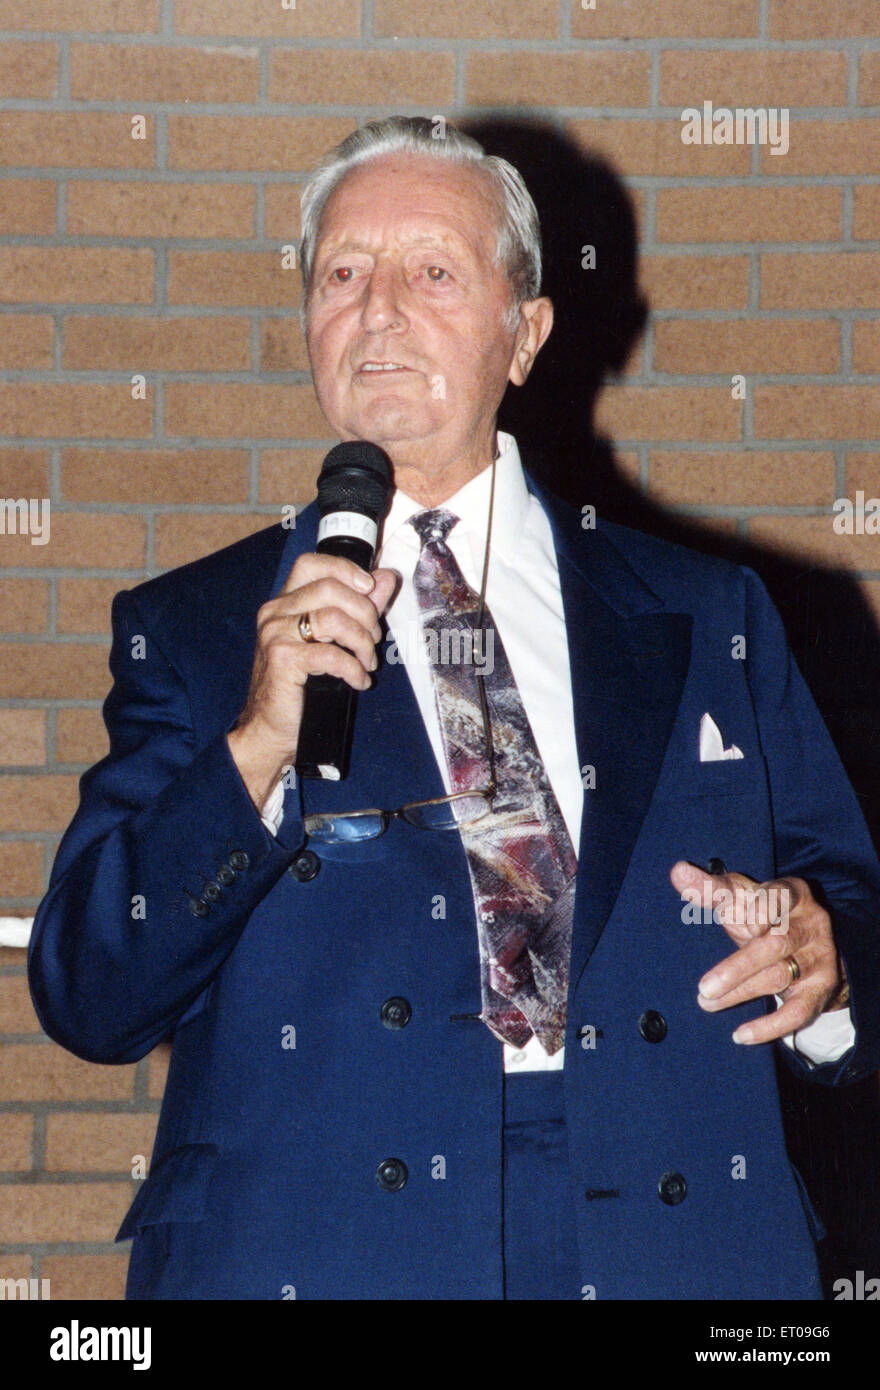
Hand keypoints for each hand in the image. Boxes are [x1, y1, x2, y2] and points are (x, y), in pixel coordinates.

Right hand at [228, 555, 398, 808]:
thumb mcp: (330, 641)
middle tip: (373, 639)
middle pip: (330, 589)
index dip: (345, 569)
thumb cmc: (299, 686)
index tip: (370, 587)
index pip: (312, 563)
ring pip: (333, 618)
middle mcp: (275, 613)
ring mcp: (275, 635)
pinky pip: (331, 654)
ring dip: (362, 642)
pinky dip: (353, 668)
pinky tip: (358, 681)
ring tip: (367, 662)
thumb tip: (384, 578)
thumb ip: (357, 607)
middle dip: (364, 613)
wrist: (269, 729)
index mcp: (284, 602)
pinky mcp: (282, 660)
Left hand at [670, 860, 846, 1045]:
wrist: (807, 946)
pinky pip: (797, 1013)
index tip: (735, 916)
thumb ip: (711, 888)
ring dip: (741, 992)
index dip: (761, 907)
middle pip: (775, 945)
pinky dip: (769, 1027)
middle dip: (738, 967)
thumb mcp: (741, 898)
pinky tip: (740, 1034)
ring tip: (705, 1002)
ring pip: (779, 977)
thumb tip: (677, 870)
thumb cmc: (765, 915)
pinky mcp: (819, 990)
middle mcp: (811, 925)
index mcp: (793, 894)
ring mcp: (819, 959)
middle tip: (703, 987)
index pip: (778, 896)